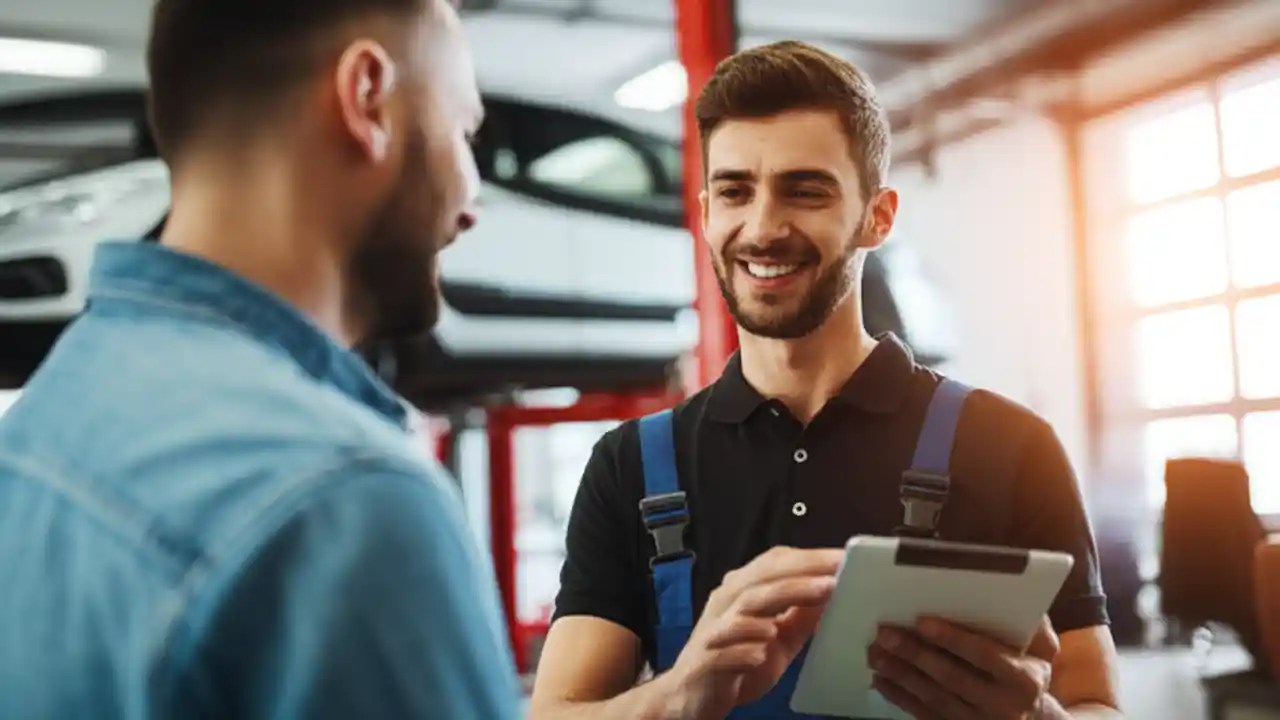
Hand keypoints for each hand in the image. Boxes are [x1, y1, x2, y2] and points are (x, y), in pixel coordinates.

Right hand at [664, 546, 843, 719]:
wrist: (693, 697)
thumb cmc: (738, 662)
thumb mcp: (780, 638)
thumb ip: (802, 616)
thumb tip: (833, 591)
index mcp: (742, 591)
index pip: (774, 563)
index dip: (809, 557)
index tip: (844, 558)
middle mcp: (726, 603)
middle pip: (763, 577)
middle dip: (803, 571)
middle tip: (838, 570)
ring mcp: (714, 631)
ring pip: (747, 604)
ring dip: (785, 596)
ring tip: (820, 594)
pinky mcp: (705, 661)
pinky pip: (724, 651)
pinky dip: (745, 649)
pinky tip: (763, 651)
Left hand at [867, 615, 1062, 719]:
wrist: (1032, 718)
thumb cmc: (1027, 667)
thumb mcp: (1042, 647)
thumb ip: (1032, 622)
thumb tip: (1011, 589)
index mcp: (1025, 679)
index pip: (985, 655)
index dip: (952, 638)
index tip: (922, 621)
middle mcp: (1004, 706)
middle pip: (952, 677)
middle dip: (915, 654)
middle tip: (885, 633)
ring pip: (933, 697)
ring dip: (900, 674)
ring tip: (875, 653)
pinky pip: (925, 715)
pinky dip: (900, 697)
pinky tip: (880, 679)